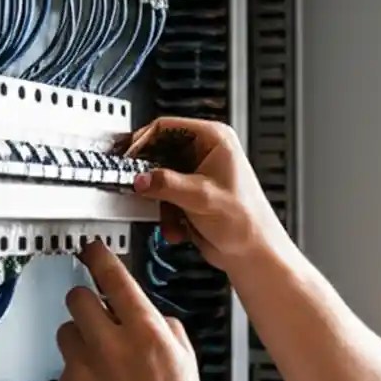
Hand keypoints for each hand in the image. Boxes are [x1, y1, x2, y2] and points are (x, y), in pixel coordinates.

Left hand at [55, 240, 211, 380]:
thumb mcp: (186, 358)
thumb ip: (163, 327)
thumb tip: (147, 315)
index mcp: (145, 331)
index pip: (112, 277)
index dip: (98, 257)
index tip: (90, 250)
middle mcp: (111, 346)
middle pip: (77, 298)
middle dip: (86, 300)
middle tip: (96, 311)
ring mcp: (85, 370)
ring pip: (66, 332)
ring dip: (81, 338)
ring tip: (103, 361)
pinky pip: (65, 369)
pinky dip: (79, 374)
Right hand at [122, 117, 288, 271]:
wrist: (253, 252)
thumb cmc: (246, 220)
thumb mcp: (201, 197)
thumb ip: (166, 185)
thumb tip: (140, 179)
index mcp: (214, 139)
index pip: (167, 128)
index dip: (143, 142)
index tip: (128, 160)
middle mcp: (204, 153)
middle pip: (158, 154)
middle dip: (151, 179)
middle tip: (139, 190)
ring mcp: (196, 175)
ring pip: (158, 179)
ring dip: (159, 203)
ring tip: (170, 218)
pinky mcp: (190, 195)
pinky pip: (164, 198)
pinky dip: (166, 214)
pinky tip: (178, 228)